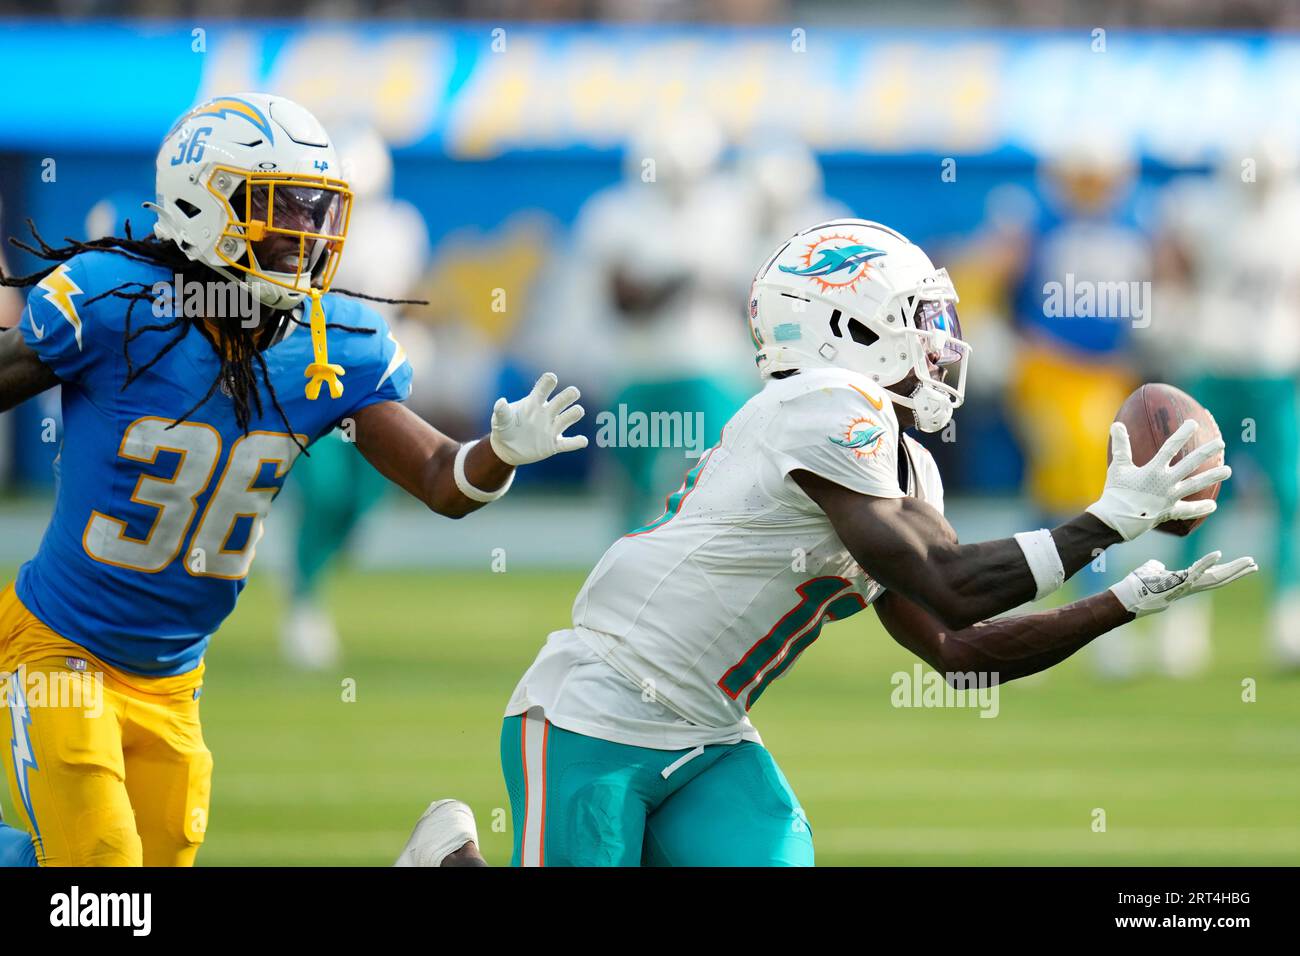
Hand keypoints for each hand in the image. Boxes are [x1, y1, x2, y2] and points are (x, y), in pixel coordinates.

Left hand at [488, 372, 587, 466]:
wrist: (506, 449)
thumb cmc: (504, 429)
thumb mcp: (500, 421)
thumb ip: (502, 412)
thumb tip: (501, 402)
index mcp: (534, 403)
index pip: (544, 388)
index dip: (548, 382)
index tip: (552, 379)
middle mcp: (546, 413)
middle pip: (562, 400)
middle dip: (569, 395)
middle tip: (574, 393)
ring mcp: (551, 428)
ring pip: (569, 417)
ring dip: (574, 413)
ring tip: (577, 412)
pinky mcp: (554, 445)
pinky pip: (568, 444)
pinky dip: (576, 442)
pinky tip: (583, 441)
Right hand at [1086, 420, 1229, 540]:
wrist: (1116, 520)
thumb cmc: (1115, 492)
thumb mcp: (1117, 467)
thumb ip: (1121, 445)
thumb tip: (1117, 424)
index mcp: (1153, 470)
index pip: (1170, 447)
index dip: (1182, 434)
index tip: (1193, 423)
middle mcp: (1165, 482)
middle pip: (1190, 464)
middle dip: (1206, 452)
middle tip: (1221, 443)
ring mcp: (1169, 497)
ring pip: (1195, 485)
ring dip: (1212, 477)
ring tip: (1228, 470)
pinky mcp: (1169, 511)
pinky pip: (1187, 510)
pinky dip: (1200, 508)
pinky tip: (1213, 505)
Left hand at [1110, 551, 1257, 617]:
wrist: (1128, 598)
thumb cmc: (1137, 586)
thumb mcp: (1151, 572)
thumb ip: (1158, 568)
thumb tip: (1158, 565)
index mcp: (1186, 582)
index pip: (1212, 576)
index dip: (1227, 570)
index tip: (1242, 566)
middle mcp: (1189, 586)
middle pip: (1219, 578)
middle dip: (1238, 572)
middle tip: (1254, 564)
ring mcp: (1185, 586)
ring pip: (1215, 577)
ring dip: (1233, 568)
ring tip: (1249, 562)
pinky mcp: (1178, 583)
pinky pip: (1195, 571)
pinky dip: (1206, 562)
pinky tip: (1218, 553)